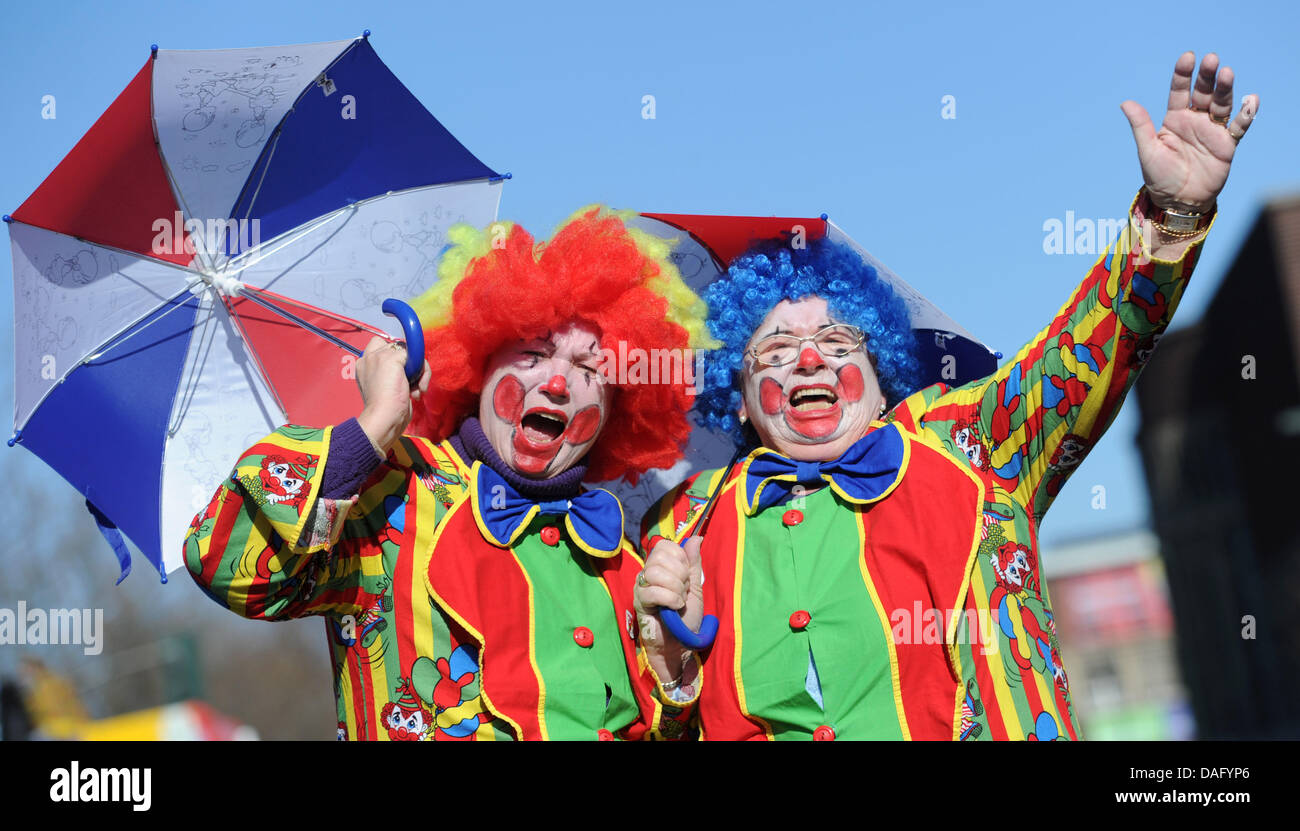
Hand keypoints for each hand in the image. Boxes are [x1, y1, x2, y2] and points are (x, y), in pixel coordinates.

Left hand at [355, 337, 430, 454]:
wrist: (389, 417)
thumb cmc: (386, 390)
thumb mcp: (391, 360)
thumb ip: (401, 350)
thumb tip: (409, 354)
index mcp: (369, 357)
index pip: (386, 341)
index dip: (398, 347)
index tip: (408, 355)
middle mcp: (377, 366)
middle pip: (403, 353)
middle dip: (413, 363)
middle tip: (414, 373)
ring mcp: (388, 377)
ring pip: (412, 366)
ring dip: (419, 375)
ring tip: (418, 387)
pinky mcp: (399, 388)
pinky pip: (414, 378)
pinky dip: (418, 385)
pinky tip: (415, 393)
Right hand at [634, 536, 703, 680]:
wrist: (680, 644)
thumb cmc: (685, 618)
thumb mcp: (694, 587)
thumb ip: (693, 563)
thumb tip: (696, 537)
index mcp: (661, 567)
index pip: (665, 546)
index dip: (680, 559)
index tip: (686, 577)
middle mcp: (647, 574)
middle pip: (660, 556)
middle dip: (679, 574)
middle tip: (682, 591)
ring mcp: (641, 588)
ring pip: (655, 571)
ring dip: (675, 587)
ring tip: (678, 601)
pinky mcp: (638, 603)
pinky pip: (652, 591)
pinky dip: (670, 599)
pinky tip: (673, 608)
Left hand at [1121, 52, 1257, 212]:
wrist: (1178, 201)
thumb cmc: (1159, 177)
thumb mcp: (1148, 150)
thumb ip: (1141, 126)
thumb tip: (1125, 103)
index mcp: (1174, 119)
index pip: (1180, 91)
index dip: (1183, 75)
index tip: (1187, 57)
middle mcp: (1195, 120)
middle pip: (1203, 93)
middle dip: (1207, 76)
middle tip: (1210, 59)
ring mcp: (1212, 130)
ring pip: (1221, 104)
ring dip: (1226, 89)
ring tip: (1227, 73)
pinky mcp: (1227, 144)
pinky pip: (1239, 126)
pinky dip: (1246, 114)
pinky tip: (1251, 100)